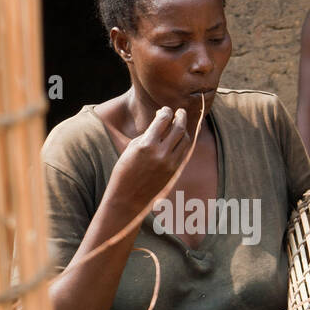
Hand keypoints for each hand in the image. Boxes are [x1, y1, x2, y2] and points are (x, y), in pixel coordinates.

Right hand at [106, 105, 189, 221]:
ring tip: (180, 125)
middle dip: (180, 116)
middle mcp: (161, 153)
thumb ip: (148, 134)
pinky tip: (180, 139)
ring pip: (185, 140)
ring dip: (184, 129)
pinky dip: (183, 143)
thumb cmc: (124, 172)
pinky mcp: (175, 171)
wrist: (127, 199)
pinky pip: (184, 152)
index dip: (166, 111)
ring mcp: (170, 163)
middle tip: (180, 112)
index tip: (165, 110)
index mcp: (147, 144)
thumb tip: (161, 123)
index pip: (163, 119)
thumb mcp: (132, 148)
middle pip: (179, 128)